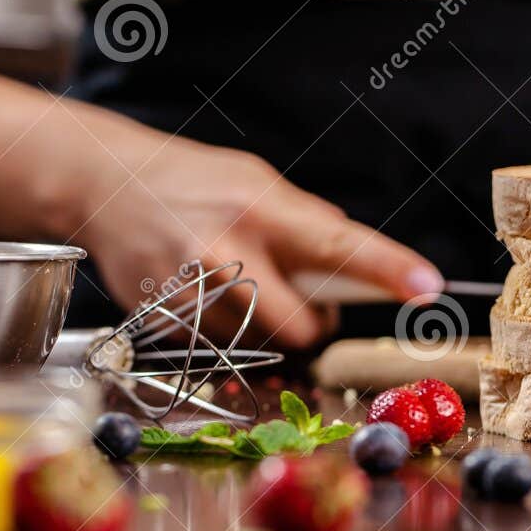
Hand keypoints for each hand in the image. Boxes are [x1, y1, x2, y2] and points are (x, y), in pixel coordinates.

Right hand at [0, 61, 442, 348]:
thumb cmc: (196, 181)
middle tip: (311, 304)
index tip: (427, 285)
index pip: (339, 244)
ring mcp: (190, 292)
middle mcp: (225, 252)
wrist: (103, 185)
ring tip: (247, 287)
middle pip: (302, 325)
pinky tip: (209, 295)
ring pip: (261, 345)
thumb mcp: (257, 181)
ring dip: (269, 328)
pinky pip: (222, 349)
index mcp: (261, 208)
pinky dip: (229, 331)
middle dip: (316, 323)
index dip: (387, 268)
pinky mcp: (164, 321)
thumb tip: (357, 261)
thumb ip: (306, 222)